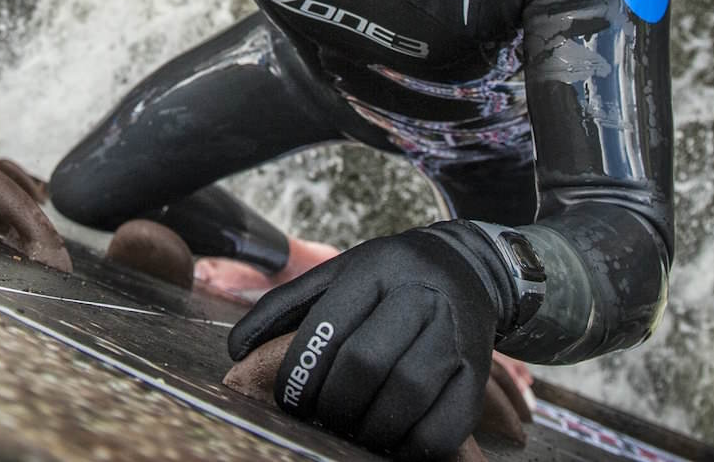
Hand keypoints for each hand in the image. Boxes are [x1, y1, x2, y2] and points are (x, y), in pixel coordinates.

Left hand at [227, 222, 512, 461]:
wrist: (466, 269)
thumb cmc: (386, 279)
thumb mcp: (336, 274)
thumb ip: (283, 306)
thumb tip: (235, 350)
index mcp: (375, 269)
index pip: (328, 329)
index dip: (300, 375)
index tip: (289, 400)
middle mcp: (418, 296)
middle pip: (366, 364)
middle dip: (333, 403)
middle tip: (323, 416)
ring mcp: (453, 333)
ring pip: (406, 393)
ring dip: (370, 426)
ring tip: (354, 428)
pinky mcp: (477, 370)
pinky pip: (447, 422)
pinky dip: (414, 444)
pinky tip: (394, 440)